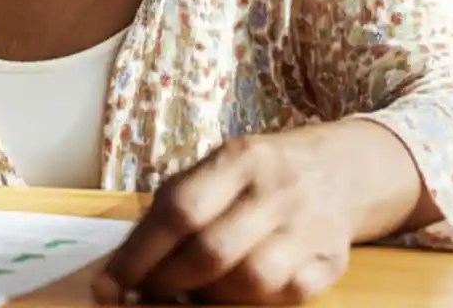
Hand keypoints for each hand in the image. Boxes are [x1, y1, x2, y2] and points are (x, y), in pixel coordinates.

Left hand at [93, 132, 353, 304]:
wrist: (342, 169)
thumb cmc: (259, 172)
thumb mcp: (218, 165)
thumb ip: (177, 205)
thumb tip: (124, 264)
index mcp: (239, 159)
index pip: (180, 210)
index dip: (139, 254)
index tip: (110, 283)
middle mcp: (276, 192)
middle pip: (212, 252)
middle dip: (167, 282)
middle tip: (145, 293)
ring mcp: (309, 229)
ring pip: (250, 281)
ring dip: (208, 298)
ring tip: (189, 293)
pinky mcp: (332, 263)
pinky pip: (285, 298)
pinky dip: (250, 304)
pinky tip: (230, 296)